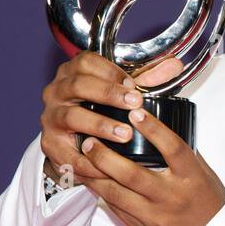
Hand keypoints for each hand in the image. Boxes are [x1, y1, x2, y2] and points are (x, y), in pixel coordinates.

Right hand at [40, 51, 184, 186]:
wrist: (76, 145)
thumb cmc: (101, 112)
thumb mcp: (123, 94)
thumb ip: (147, 80)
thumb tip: (174, 65)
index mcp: (73, 73)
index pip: (86, 61)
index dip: (110, 71)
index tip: (134, 84)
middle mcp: (56, 92)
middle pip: (78, 85)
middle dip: (108, 93)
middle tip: (135, 104)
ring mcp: (51, 118)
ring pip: (71, 116)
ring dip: (100, 124)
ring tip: (125, 134)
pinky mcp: (50, 145)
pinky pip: (68, 153)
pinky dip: (89, 160)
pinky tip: (108, 164)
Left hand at [78, 108, 224, 225]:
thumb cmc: (211, 207)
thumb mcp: (205, 176)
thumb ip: (184, 156)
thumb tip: (159, 130)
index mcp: (192, 179)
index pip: (172, 148)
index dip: (153, 129)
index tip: (135, 112)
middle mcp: (171, 197)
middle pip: (131, 173)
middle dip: (104, 155)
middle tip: (89, 140)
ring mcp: (155, 216)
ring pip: (115, 193)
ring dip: (94, 174)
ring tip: (80, 158)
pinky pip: (116, 208)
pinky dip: (101, 192)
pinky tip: (90, 179)